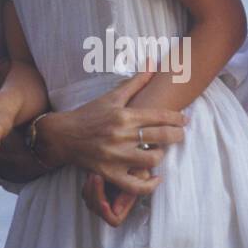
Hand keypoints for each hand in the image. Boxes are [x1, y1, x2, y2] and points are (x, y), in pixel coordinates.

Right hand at [36, 70, 188, 194]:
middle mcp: (122, 136)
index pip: (160, 116)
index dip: (177, 118)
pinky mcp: (109, 173)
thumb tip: (153, 62)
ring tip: (161, 150)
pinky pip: (135, 185)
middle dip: (177, 135)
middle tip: (181, 134)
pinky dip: (148, 185)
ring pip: (152, 159)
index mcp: (124, 115)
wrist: (63, 136)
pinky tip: (155, 178)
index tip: (185, 120)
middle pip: (161, 136)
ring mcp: (116, 156)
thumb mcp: (112, 96)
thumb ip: (136, 82)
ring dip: (161, 155)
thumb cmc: (89, 114)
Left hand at [81, 169, 148, 226]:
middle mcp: (114, 205)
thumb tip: (117, 210)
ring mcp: (104, 199)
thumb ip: (129, 193)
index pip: (114, 220)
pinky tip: (92, 174)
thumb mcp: (138, 175)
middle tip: (97, 176)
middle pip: (99, 210)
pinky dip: (87, 186)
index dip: (107, 213)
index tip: (104, 202)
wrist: (128, 153)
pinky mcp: (95, 191)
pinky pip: (86, 195)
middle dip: (96, 194)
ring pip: (90, 203)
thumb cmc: (137, 163)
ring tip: (95, 173)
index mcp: (125, 205)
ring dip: (90, 188)